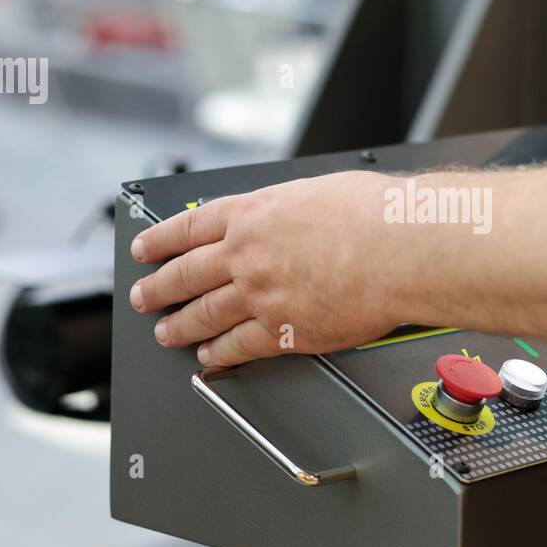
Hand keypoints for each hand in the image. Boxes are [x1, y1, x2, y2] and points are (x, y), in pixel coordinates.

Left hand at [127, 170, 400, 366]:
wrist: (403, 248)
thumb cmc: (377, 214)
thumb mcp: (319, 190)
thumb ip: (290, 209)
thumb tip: (289, 217)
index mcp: (254, 213)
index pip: (189, 227)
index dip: (160, 240)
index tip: (145, 249)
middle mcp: (247, 254)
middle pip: (186, 274)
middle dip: (159, 287)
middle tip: (143, 296)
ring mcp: (260, 295)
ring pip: (204, 314)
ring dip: (180, 325)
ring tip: (166, 333)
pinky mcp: (284, 331)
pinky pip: (239, 346)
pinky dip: (219, 352)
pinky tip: (209, 356)